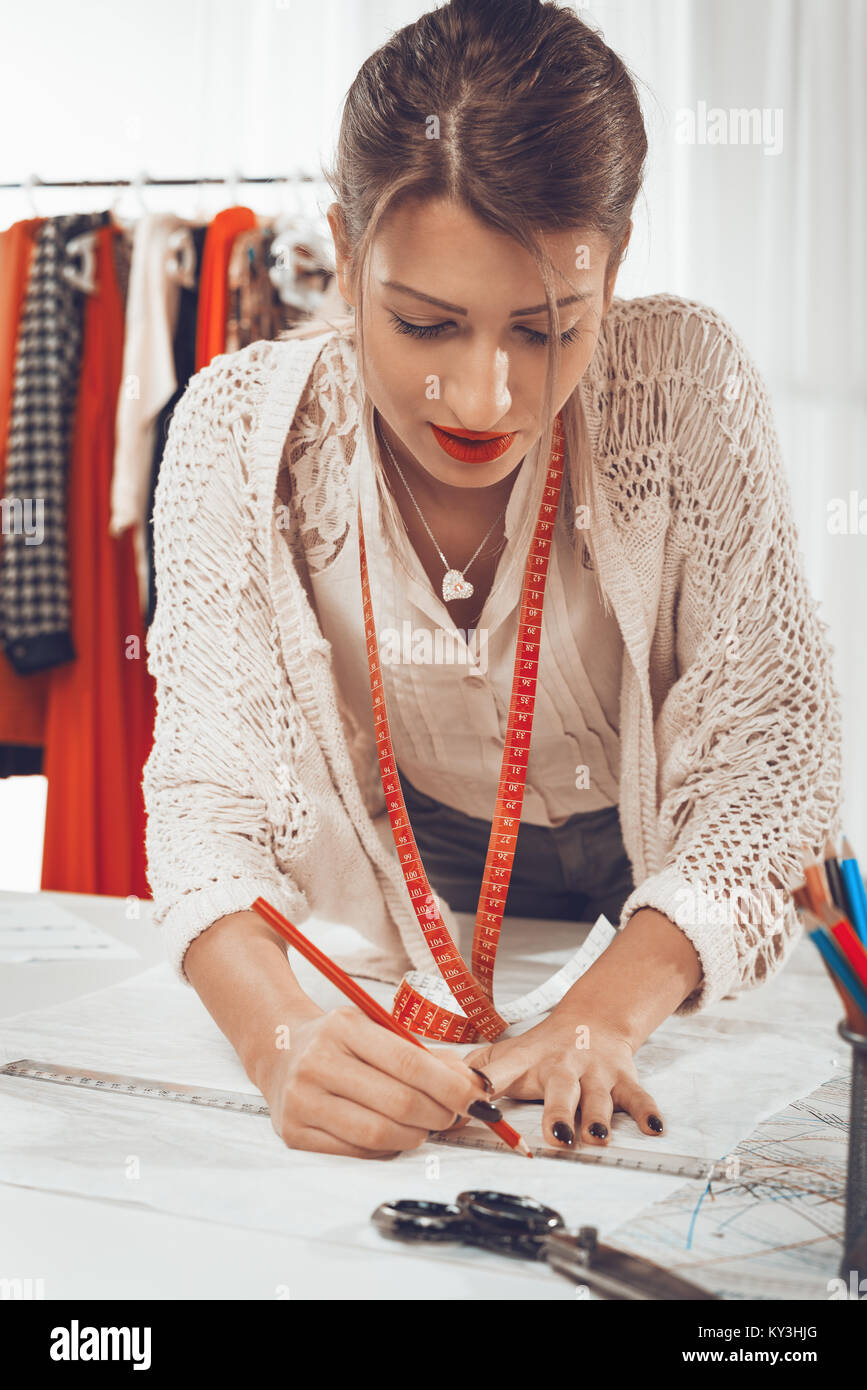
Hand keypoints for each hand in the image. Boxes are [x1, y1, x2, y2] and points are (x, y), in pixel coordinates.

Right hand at [257, 1006, 486, 1158]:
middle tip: (453, 1116)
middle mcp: (318, 1062)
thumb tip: (473, 1086)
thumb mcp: (377, 1031)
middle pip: (399, 1103)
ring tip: (424, 1126)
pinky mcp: (293, 1133)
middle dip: (439, 1114)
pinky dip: (386, 1148)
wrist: (281, 1051)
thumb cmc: (341, 1043)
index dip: (451, 1086)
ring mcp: (302, 1099)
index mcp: (344, 1027)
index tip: (477, 1099)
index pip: (410, 1063)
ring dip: (415, 1135)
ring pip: (378, 1134)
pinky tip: (393, 1135)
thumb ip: (424, 1057)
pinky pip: (357, 1152)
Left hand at [464, 1009, 664, 1149]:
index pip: (500, 1070)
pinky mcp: (623, 1078)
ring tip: (597, 1137)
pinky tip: (655, 1127)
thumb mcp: (506, 1054)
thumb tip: (431, 1084)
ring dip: (598, 1118)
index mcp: (527, 1061)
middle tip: (555, 1137)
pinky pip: (638, 1096)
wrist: (592, 1019)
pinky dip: (647, 1111)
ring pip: (598, 1098)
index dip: (484, 1083)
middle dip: (558, 1113)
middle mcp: (562, 1066)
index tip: (472, 1096)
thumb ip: (473, 1069)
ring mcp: (594, 1073)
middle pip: (559, 1091)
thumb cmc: (541, 1050)